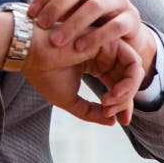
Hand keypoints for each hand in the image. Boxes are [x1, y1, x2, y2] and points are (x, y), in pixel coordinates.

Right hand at [22, 24, 142, 125]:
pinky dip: (129, 81)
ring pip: (133, 71)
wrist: (30, 54)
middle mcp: (103, 55)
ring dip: (127, 92)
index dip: (123, 106)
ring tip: (109, 103)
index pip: (118, 86)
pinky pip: (132, 62)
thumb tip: (113, 122)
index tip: (120, 121)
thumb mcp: (69, 100)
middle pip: (127, 80)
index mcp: (94, 64)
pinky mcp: (108, 40)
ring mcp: (106, 46)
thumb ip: (91, 112)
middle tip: (111, 114)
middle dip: (125, 102)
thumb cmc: (43, 73)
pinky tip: (113, 93)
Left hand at [27, 0, 155, 86]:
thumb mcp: (73, 8)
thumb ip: (57, 5)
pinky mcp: (132, 19)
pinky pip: (114, 26)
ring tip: (57, 41)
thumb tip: (25, 11)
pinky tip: (80, 49)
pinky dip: (95, 37)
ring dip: (73, 24)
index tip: (30, 13)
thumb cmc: (90, 20)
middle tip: (42, 26)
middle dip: (57, 7)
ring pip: (96, 6)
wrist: (124, 35)